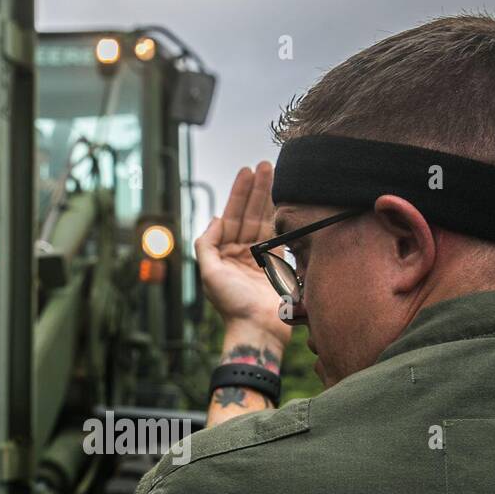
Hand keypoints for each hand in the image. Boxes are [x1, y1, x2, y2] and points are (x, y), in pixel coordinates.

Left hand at [194, 162, 290, 349]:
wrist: (258, 328)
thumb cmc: (231, 304)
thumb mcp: (208, 273)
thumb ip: (206, 244)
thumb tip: (216, 218)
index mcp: (224, 254)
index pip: (232, 216)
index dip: (239, 193)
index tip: (247, 172)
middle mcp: (242, 253)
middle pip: (250, 214)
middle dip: (257, 189)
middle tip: (266, 165)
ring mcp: (262, 258)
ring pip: (266, 220)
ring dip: (270, 198)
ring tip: (276, 174)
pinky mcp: (280, 265)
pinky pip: (282, 235)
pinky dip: (284, 217)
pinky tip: (287, 200)